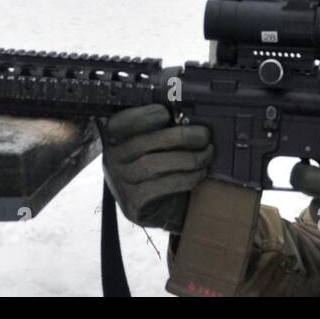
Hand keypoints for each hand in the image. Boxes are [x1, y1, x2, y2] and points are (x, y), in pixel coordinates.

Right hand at [101, 104, 212, 232]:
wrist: (159, 205)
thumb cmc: (161, 163)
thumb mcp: (157, 143)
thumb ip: (164, 128)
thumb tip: (187, 116)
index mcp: (116, 138)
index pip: (119, 123)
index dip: (141, 116)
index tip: (166, 113)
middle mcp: (112, 159)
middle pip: (141, 144)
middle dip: (179, 137)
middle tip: (204, 135)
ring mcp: (120, 183)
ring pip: (152, 166)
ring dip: (187, 158)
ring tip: (207, 154)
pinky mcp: (134, 203)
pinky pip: (160, 187)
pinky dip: (185, 178)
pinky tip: (200, 173)